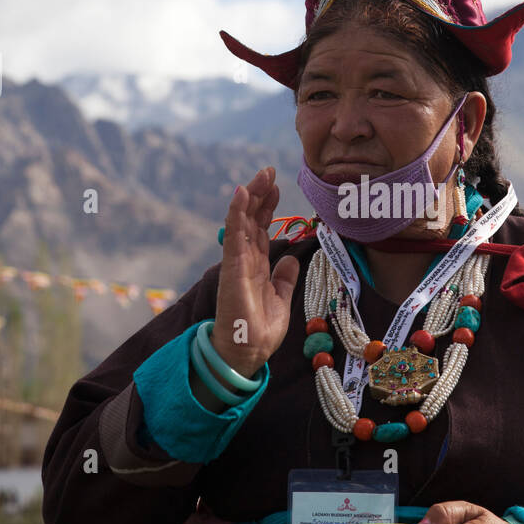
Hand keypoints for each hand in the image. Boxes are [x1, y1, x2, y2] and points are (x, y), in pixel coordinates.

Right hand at [213, 167, 300, 376]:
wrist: (248, 353)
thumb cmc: (261, 331)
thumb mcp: (281, 299)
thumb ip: (284, 278)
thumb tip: (290, 259)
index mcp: (256, 267)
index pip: (261, 230)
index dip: (268, 208)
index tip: (277, 187)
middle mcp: (245, 260)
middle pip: (251, 220)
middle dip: (260, 195)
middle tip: (268, 170)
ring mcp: (237, 262)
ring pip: (243, 222)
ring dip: (250, 197)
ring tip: (260, 175)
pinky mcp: (232, 267)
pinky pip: (233, 235)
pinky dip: (236, 213)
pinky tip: (241, 193)